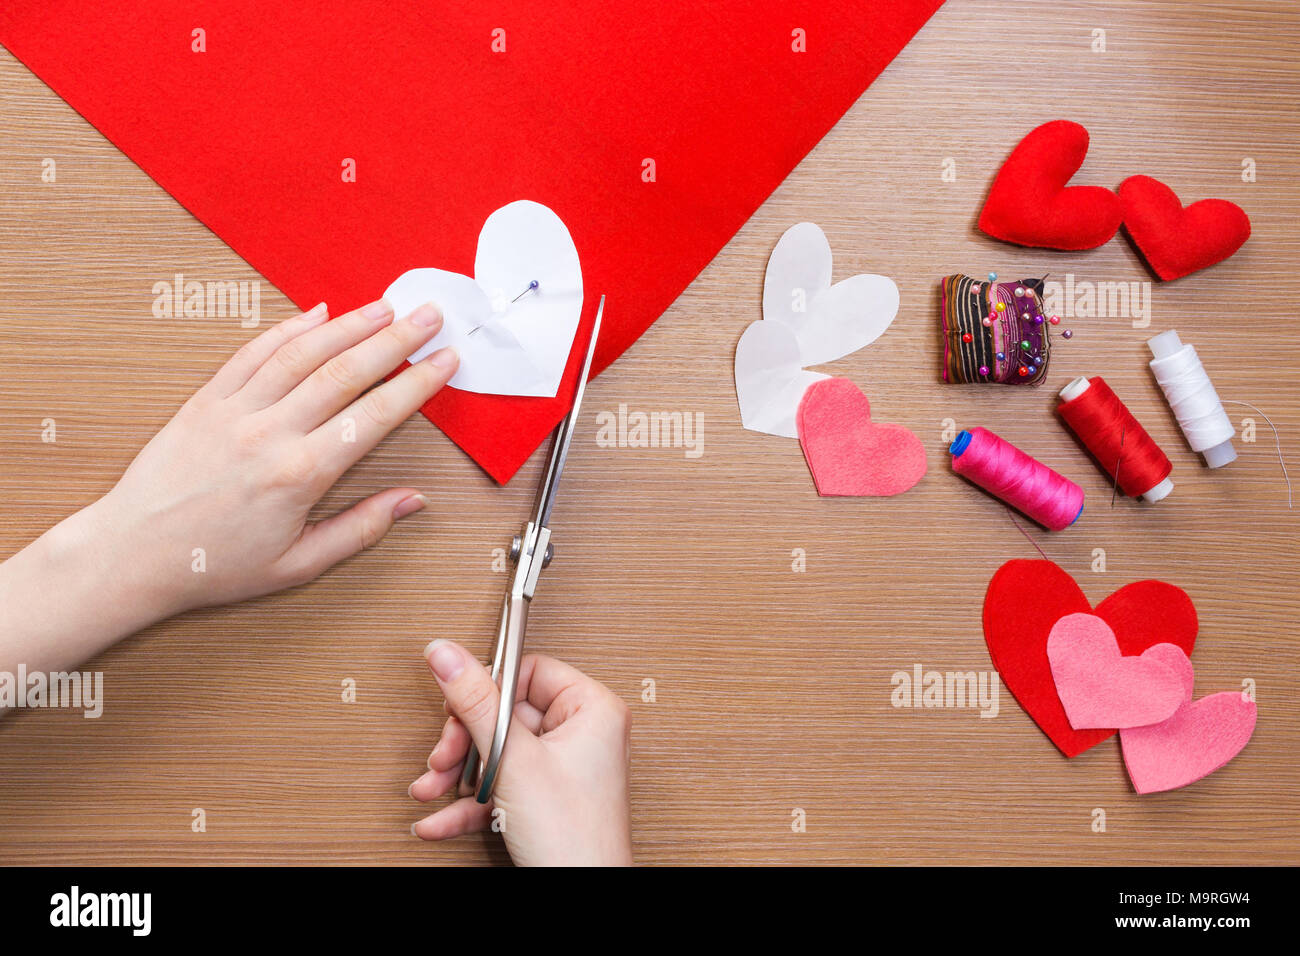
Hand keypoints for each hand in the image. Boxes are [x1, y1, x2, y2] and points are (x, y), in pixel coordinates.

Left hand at [0, 299, 456, 675]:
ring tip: (385, 307)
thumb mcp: (298, 565)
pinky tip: (316, 314)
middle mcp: (270, 433)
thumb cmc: (214, 566)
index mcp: (300, 474)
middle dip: (395, 339)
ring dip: (349, 325)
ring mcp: (235, 410)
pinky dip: (287, 329)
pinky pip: (253, 354)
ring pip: (302, 353)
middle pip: (345, 371)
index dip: (416, 384)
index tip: (445, 361)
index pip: (374, 415)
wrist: (133, 554)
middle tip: (429, 316)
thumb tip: (412, 501)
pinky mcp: (206, 400)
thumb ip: (360, 529)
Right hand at [410, 640, 632, 866]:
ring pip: (498, 753)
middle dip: (464, 742)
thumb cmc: (571, 836)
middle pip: (506, 715)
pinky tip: (438, 818)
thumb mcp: (513, 760)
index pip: (529, 672)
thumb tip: (445, 653)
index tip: (458, 706)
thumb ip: (476, 702)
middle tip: (443, 758)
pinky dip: (470, 802)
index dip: (488, 689)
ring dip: (459, 775)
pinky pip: (503, 785)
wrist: (579, 898)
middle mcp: (583, 733)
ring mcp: (565, 768)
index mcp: (592, 709)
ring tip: (432, 790)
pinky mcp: (547, 798)